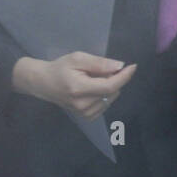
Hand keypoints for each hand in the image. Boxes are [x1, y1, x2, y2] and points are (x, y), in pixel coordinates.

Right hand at [13, 52, 135, 118]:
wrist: (44, 83)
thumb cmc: (60, 68)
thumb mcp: (77, 59)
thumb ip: (99, 63)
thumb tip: (119, 66)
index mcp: (79, 89)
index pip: (110, 86)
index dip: (124, 77)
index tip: (133, 66)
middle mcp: (83, 105)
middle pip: (112, 92)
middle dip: (114, 78)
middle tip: (101, 69)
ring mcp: (84, 113)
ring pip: (110, 98)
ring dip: (109, 87)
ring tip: (93, 79)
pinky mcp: (86, 117)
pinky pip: (105, 105)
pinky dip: (105, 95)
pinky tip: (93, 89)